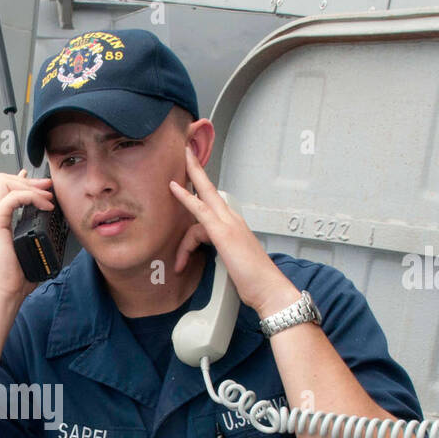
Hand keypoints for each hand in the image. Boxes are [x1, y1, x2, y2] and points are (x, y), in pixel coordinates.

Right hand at [0, 169, 56, 303]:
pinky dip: (31, 197)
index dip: (24, 182)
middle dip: (28, 180)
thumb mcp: (30, 246)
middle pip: (3, 179)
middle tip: (47, 187)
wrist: (5, 291)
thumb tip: (49, 222)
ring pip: (5, 182)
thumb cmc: (16, 275)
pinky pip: (12, 198)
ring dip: (31, 187)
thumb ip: (34, 231)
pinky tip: (45, 207)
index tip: (44, 187)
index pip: (5, 188)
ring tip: (48, 198)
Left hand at [168, 145, 298, 317]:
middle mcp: (232, 219)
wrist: (268, 289)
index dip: (201, 185)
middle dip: (195, 167)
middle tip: (184, 148)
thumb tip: (203, 255)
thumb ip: (218, 253)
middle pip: (209, 187)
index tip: (192, 172)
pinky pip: (199, 209)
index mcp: (234, 224)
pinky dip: (186, 197)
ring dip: (184, 190)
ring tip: (170, 186)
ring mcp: (228, 223)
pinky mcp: (222, 232)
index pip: (213, 200)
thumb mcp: (231, 262)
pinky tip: (174, 188)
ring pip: (201, 198)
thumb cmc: (253, 280)